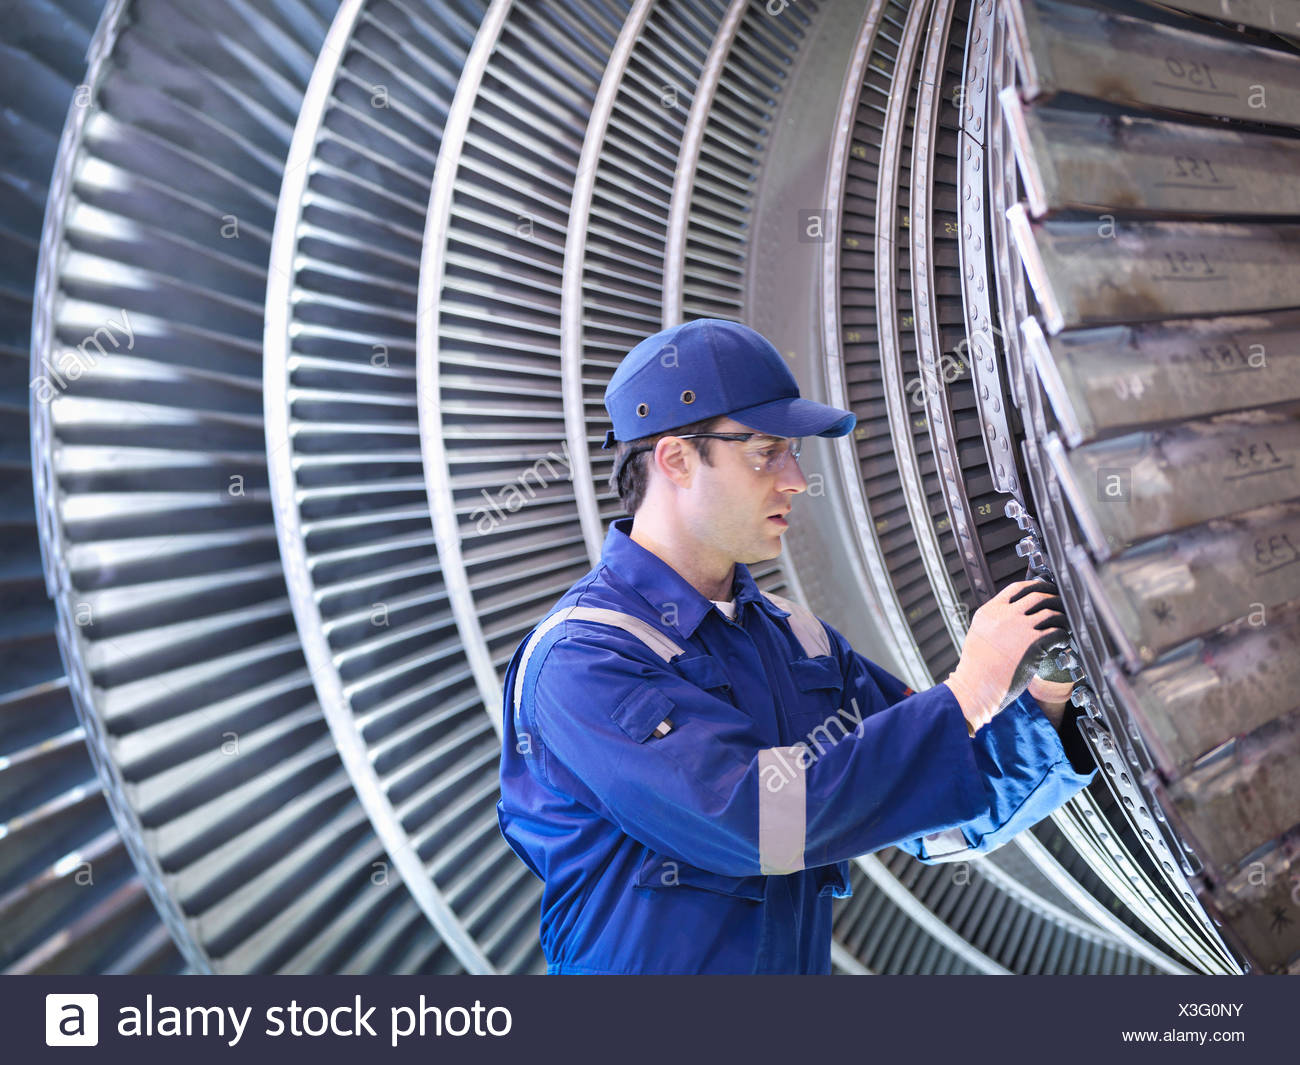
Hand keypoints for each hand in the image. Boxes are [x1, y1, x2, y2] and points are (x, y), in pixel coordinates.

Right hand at [943, 578, 1069, 733]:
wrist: (977, 686)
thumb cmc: (977, 668)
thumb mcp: (979, 635)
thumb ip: (994, 622)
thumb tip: (1013, 617)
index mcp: (990, 612)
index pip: (1016, 588)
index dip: (1034, 586)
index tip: (1043, 588)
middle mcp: (1005, 616)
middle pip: (1037, 596)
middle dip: (1053, 597)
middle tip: (1060, 603)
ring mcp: (1020, 628)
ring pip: (1050, 612)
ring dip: (1062, 617)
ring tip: (1065, 624)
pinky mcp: (1034, 644)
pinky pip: (1057, 632)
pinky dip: (1064, 635)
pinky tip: (1063, 641)